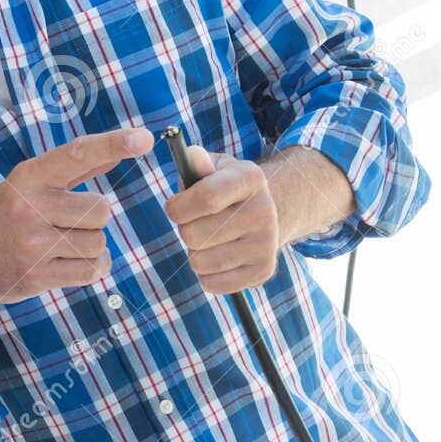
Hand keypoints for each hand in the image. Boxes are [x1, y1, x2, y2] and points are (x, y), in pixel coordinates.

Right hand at [0, 126, 154, 311]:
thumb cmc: (3, 219)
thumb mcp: (28, 185)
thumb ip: (75, 169)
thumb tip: (118, 150)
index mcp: (28, 177)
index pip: (77, 153)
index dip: (113, 144)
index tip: (144, 138)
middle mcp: (29, 207)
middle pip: (101, 210)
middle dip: (94, 219)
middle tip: (67, 223)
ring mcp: (32, 244)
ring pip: (98, 242)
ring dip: (91, 245)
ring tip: (62, 245)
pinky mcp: (37, 276)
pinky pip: (92, 270)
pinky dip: (93, 267)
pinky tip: (74, 262)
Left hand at [164, 145, 279, 292]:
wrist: (264, 214)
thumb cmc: (224, 188)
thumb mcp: (213, 167)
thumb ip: (197, 161)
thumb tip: (192, 157)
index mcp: (251, 178)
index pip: (206, 198)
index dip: (178, 208)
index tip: (174, 208)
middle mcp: (264, 211)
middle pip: (194, 235)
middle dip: (185, 230)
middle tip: (198, 223)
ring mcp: (266, 244)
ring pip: (199, 262)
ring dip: (194, 254)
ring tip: (209, 240)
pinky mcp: (263, 271)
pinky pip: (212, 284)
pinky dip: (206, 275)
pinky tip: (218, 258)